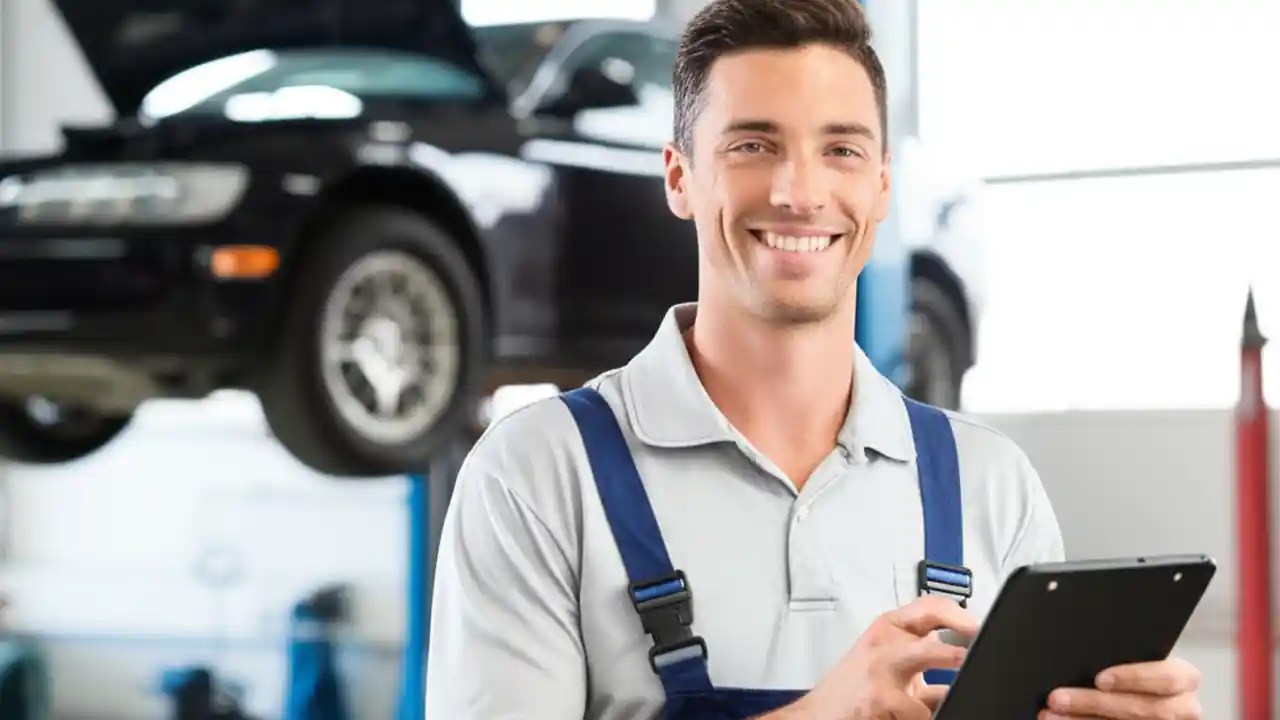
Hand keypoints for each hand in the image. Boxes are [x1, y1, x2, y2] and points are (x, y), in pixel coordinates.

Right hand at [785, 595, 978, 719]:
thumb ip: (921, 663)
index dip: (960, 614)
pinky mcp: (880, 698)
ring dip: (952, 668)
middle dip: (961, 632)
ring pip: (926, 657)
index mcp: (888, 629)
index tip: (982, 626)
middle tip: (983, 645)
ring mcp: (881, 669)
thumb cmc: (852, 690)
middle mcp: (884, 642)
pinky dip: (928, 713)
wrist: (817, 716)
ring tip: (968, 681)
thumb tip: (967, 669)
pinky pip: (919, 709)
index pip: (929, 606)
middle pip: (929, 623)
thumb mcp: (886, 666)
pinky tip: (926, 713)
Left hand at [1038, 656, 1202, 719]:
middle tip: (1057, 698)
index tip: (1099, 679)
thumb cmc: (1129, 672)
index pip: (1168, 677)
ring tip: (1051, 715)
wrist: (1136, 692)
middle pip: (1145, 709)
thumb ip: (1116, 656)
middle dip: (1096, 704)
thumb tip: (1076, 653)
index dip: (1134, 678)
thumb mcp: (1131, 660)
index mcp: (1184, 678)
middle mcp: (1184, 707)